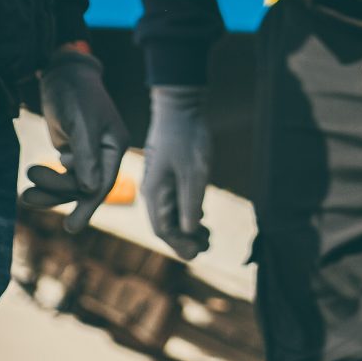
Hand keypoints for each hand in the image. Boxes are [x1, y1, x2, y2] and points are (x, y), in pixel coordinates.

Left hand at [28, 45, 129, 234]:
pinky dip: (48, 180)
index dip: (88, 206)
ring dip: (48, 189)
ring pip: (70, 184)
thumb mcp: (81, 122)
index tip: (72, 228)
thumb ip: (87, 156)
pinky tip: (31, 181)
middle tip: (27, 197)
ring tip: (24, 194)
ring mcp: (88, 155)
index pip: (103, 182)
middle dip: (57, 192)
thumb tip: (91, 190)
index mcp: (114, 146)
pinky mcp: (73, 152)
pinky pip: (62, 175)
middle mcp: (104, 154)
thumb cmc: (75, 93)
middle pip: (83, 187)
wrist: (61, 74)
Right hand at [142, 85, 211, 260]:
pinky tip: (201, 218)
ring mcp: (160, 183)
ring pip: (171, 214)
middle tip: (207, 247)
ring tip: (208, 237)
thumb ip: (190, 203)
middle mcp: (153, 191)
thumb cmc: (188, 138)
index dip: (180, 245)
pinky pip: (175, 202)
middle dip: (185, 240)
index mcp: (155, 192)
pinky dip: (187, 213)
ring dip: (187, 229)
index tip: (199, 253)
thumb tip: (188, 232)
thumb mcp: (194, 172)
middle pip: (165, 225)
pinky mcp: (168, 175)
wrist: (181, 107)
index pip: (164, 229)